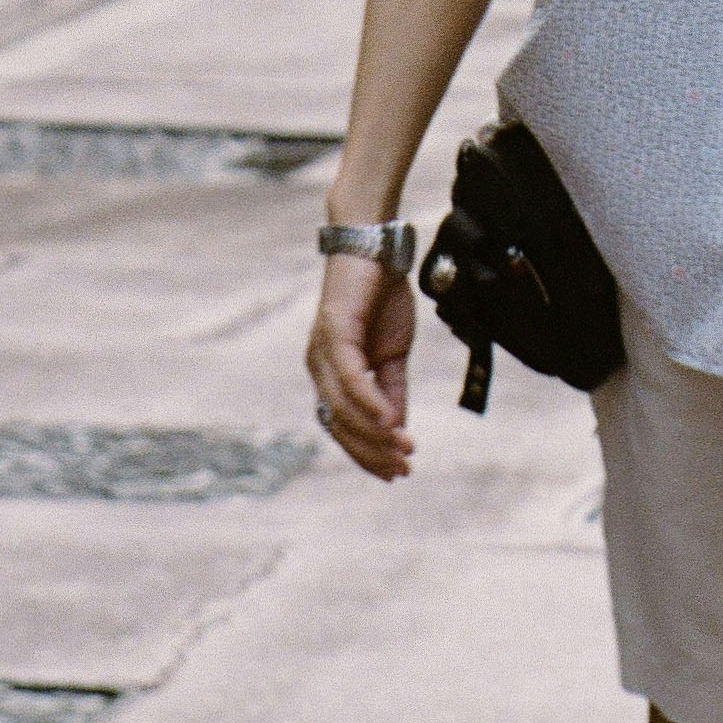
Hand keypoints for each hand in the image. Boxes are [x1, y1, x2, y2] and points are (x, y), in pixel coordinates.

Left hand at [308, 257, 423, 477]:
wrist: (379, 249)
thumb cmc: (383, 298)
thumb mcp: (393, 354)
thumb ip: (391, 390)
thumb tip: (396, 429)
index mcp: (330, 375)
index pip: (342, 426)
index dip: (366, 453)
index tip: (395, 473)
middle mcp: (318, 368)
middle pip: (339, 424)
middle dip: (371, 451)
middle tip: (403, 469)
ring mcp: (322, 351)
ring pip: (344, 406)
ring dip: (375, 433)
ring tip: (404, 449)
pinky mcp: (333, 332)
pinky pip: (349, 378)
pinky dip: (368, 402)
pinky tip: (389, 420)